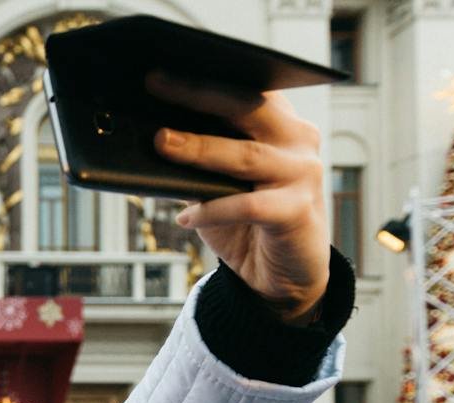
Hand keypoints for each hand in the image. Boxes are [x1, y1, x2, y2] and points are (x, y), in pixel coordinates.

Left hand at [149, 71, 328, 322]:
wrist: (281, 277)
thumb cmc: (246, 225)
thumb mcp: (217, 186)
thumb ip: (196, 162)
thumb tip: (151, 141)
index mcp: (281, 126)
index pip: (245, 91)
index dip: (205, 80)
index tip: (162, 75)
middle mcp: (298, 142)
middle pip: (249, 108)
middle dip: (199, 95)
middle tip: (157, 88)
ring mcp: (302, 175)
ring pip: (246, 155)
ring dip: (200, 149)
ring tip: (161, 143)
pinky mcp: (296, 212)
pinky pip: (249, 205)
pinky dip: (214, 209)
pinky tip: (186, 216)